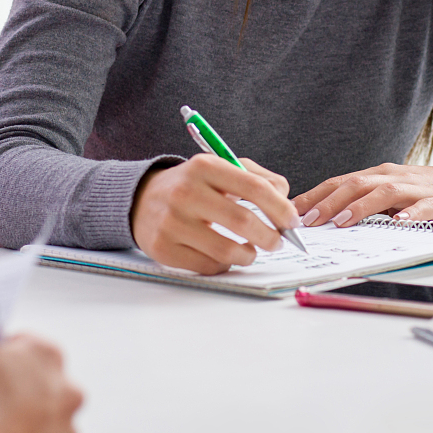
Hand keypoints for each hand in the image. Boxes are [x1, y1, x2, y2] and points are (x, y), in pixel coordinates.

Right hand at [129, 153, 297, 272]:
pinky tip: (225, 255)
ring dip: (249, 255)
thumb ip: (256, 176)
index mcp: (204, 167)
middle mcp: (185, 192)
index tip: (292, 221)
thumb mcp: (219, 168)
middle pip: (243, 221)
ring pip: (227, 250)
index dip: (280, 208)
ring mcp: (172, 222)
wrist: (140, 199)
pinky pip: (208, 266)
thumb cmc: (191, 185)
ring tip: (252, 251)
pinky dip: (225, 264)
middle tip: (277, 241)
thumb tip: (285, 197)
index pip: (254, 187)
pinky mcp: (164, 248)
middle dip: (270, 236)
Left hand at [295, 153, 432, 227]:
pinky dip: (412, 214)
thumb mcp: (392, 194)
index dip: (317, 195)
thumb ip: (364, 202)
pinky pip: (426, 207)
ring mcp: (419, 189)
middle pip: (358, 184)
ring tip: (343, 220)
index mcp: (379, 176)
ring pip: (386, 192)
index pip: (341, 182)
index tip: (293, 210)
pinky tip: (399, 222)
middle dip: (330, 202)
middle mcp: (395, 177)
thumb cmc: (427, 192)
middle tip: (309, 220)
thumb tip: (326, 219)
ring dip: (362, 206)